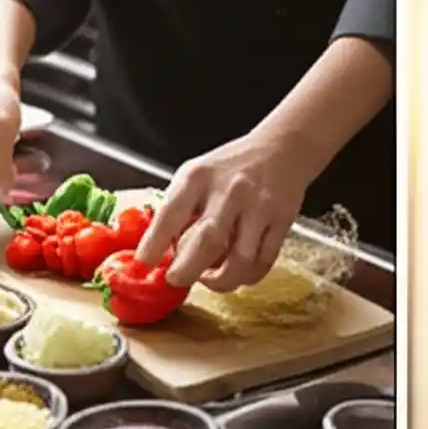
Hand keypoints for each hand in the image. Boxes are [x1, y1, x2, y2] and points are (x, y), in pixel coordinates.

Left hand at [136, 132, 320, 291]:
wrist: (282, 147)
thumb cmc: (232, 166)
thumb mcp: (197, 173)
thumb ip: (180, 207)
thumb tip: (164, 251)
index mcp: (199, 178)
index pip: (170, 214)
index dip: (154, 243)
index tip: (144, 263)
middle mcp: (229, 192)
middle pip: (206, 242)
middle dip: (187, 271)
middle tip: (177, 279)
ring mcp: (258, 207)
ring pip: (240, 260)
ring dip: (221, 281)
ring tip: (209, 280)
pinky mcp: (282, 221)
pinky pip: (264, 262)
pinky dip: (247, 277)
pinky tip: (237, 273)